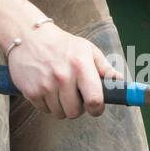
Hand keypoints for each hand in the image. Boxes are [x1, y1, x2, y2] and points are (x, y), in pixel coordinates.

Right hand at [7, 23, 122, 118]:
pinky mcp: (31, 91)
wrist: (28, 36)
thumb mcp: (87, 50)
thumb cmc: (62, 45)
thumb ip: (105, 68)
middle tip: (75, 96)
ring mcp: (45, 85)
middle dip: (77, 108)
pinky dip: (48, 104)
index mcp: (80, 65)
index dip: (97, 109)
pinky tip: (47, 89)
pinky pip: (44, 110)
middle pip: (75, 112)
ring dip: (62, 106)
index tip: (95, 107)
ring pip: (60, 114)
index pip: (94, 100)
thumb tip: (121, 82)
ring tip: (60, 90)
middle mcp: (62, 77)